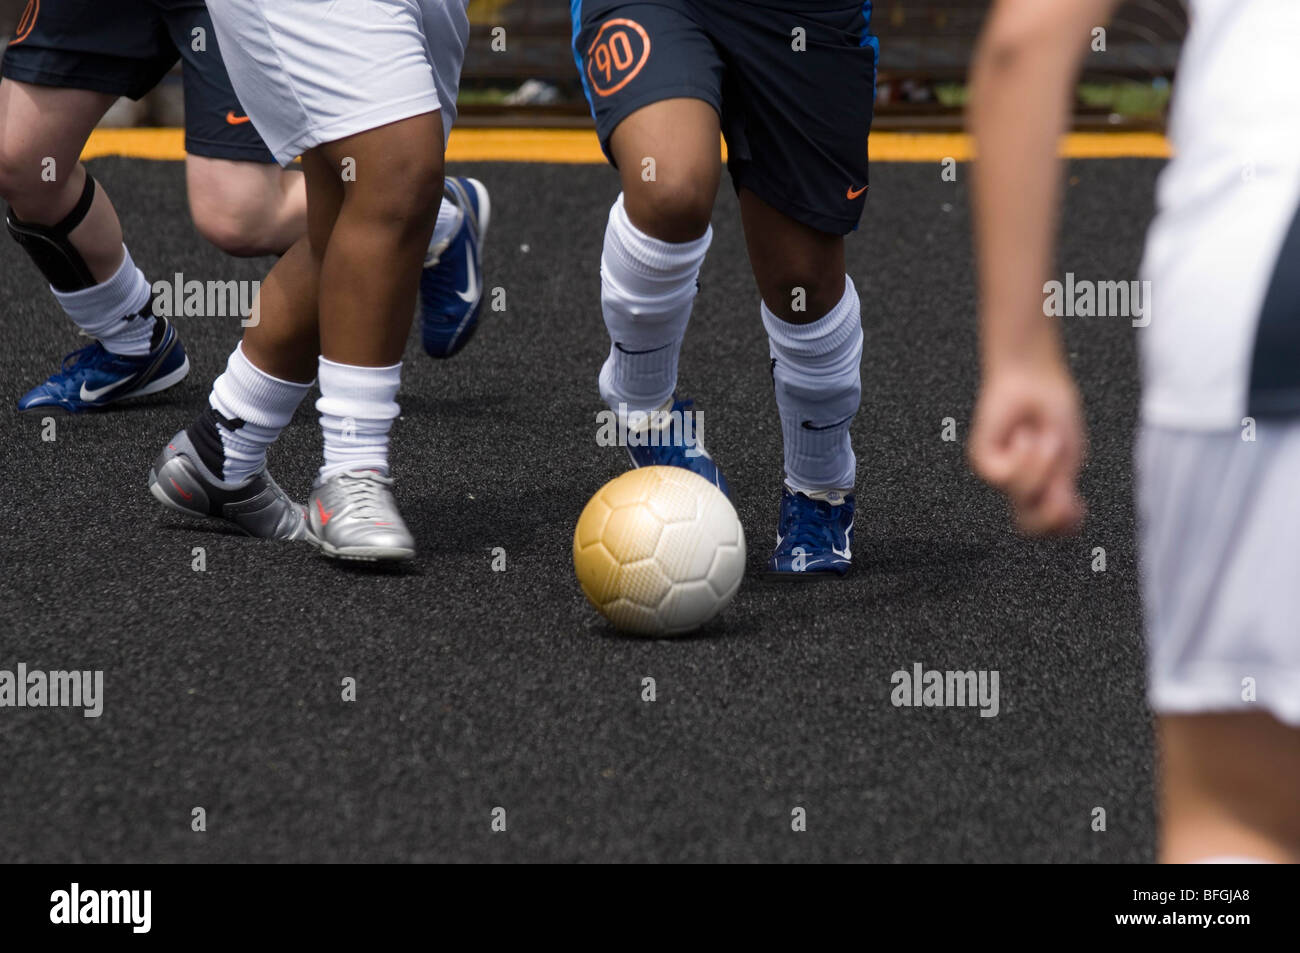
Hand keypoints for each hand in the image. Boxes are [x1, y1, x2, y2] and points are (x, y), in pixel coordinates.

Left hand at [969, 361, 1086, 535]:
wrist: (1034, 378)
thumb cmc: (1054, 411)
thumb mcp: (1068, 457)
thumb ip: (1063, 491)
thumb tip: (1064, 521)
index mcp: (1044, 487)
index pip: (1049, 529)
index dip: (1063, 527)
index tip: (1077, 506)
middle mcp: (1019, 485)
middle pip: (1030, 527)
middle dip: (1050, 512)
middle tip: (1061, 489)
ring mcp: (1000, 474)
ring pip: (1021, 497)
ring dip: (1040, 467)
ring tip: (1043, 438)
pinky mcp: (983, 460)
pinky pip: (1004, 477)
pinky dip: (1022, 457)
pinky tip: (1023, 434)